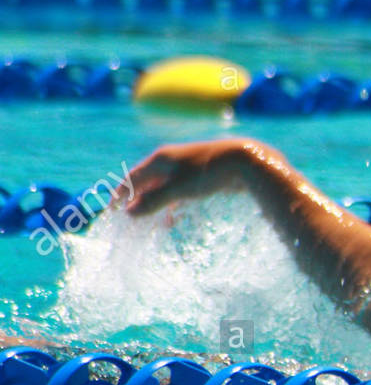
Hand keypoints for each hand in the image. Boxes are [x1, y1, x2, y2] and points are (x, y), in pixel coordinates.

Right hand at [119, 139, 270, 216]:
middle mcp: (169, 161)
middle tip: (129, 220)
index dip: (121, 194)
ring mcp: (185, 168)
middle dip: (137, 201)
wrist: (243, 161)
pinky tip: (172, 219)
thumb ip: (154, 201)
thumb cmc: (208, 174)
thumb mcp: (179, 190)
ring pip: (162, 189)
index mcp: (160, 159)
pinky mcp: (199, 176)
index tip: (112, 210)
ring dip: (155, 206)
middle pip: (146, 183)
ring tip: (150, 224)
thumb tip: (129, 214)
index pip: (132, 177)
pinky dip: (171, 205)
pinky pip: (177, 192)